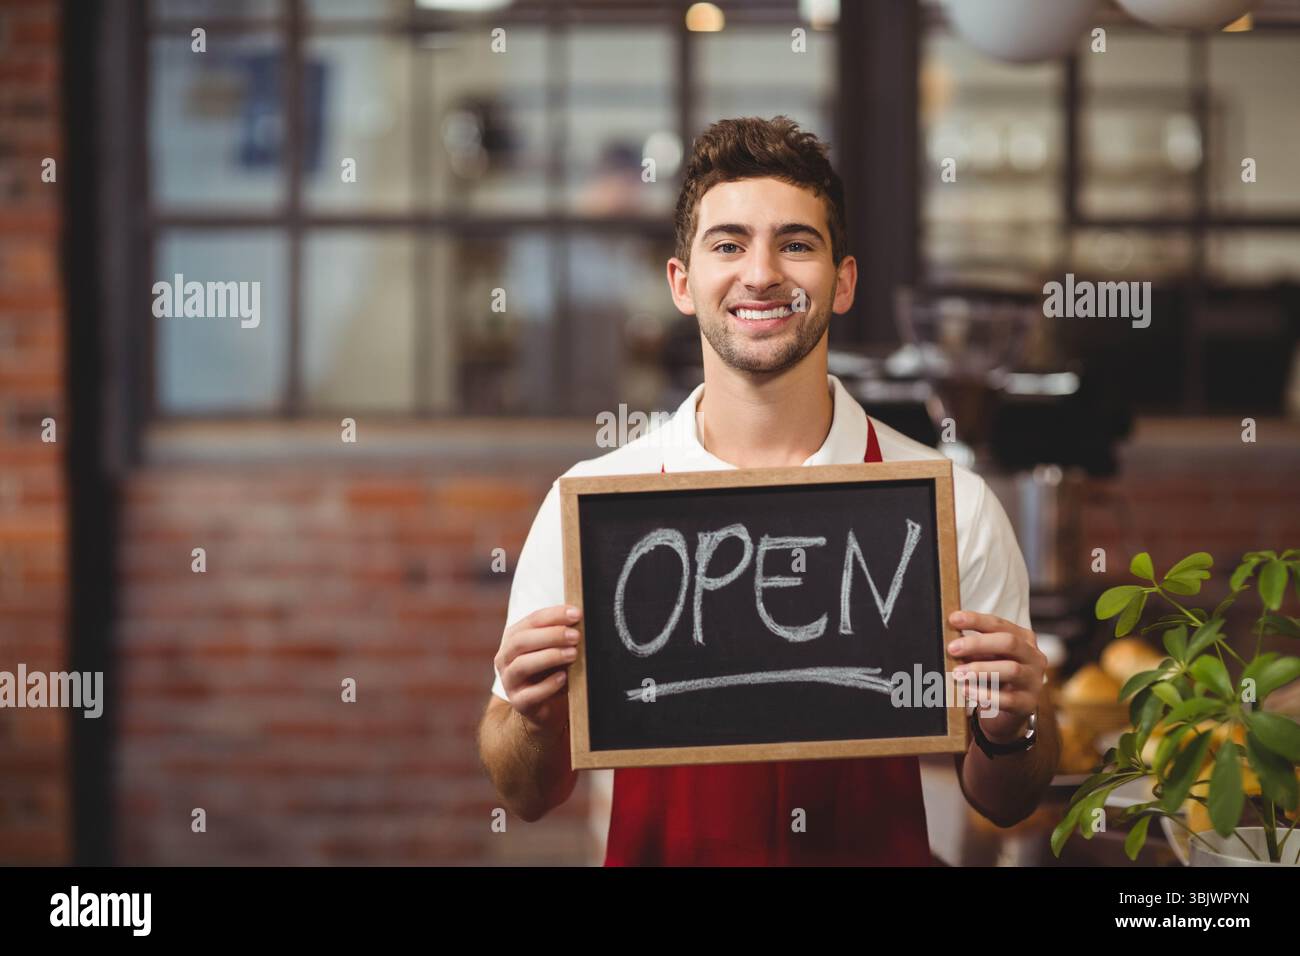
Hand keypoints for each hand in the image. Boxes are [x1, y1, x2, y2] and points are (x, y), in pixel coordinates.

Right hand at [494, 604, 581, 735]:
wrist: (548, 707)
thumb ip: (562, 634)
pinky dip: (548, 685)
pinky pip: (530, 694)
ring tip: (573, 654)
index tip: (577, 614)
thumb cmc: (552, 670)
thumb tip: (580, 618)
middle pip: (522, 641)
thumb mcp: (556, 649)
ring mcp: (509, 681)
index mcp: (514, 638)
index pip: (532, 620)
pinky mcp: (519, 703)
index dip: (554, 615)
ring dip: (549, 656)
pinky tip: (563, 677)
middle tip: (576, 635)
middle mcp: (506, 658)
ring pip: (522, 665)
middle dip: (551, 635)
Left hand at [947, 610, 1046, 744]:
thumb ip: (974, 648)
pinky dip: (984, 694)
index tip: (953, 619)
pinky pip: (1007, 698)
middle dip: (978, 644)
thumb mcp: (987, 657)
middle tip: (952, 648)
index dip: (976, 620)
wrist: (1010, 709)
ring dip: (980, 670)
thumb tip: (951, 641)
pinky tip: (966, 691)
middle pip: (1009, 643)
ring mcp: (1033, 681)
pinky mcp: (1028, 703)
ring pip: (1011, 670)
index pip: (999, 624)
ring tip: (957, 673)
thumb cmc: (996, 675)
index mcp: (1023, 639)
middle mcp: (1033, 657)